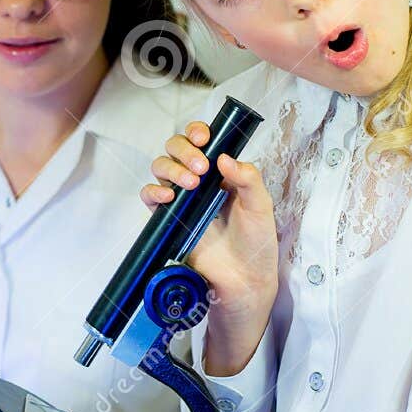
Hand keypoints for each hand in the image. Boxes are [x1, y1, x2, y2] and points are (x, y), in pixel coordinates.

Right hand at [142, 120, 279, 374]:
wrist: (244, 279)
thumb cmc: (256, 241)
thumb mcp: (261, 205)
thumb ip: (247, 178)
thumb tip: (223, 157)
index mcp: (221, 172)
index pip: (201, 141)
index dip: (196, 132)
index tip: (203, 137)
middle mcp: (198, 181)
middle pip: (175, 149)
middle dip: (184, 150)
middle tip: (201, 168)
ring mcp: (181, 199)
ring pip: (160, 168)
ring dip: (171, 168)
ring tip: (190, 184)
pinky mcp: (168, 219)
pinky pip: (150, 197)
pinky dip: (153, 191)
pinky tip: (168, 198)